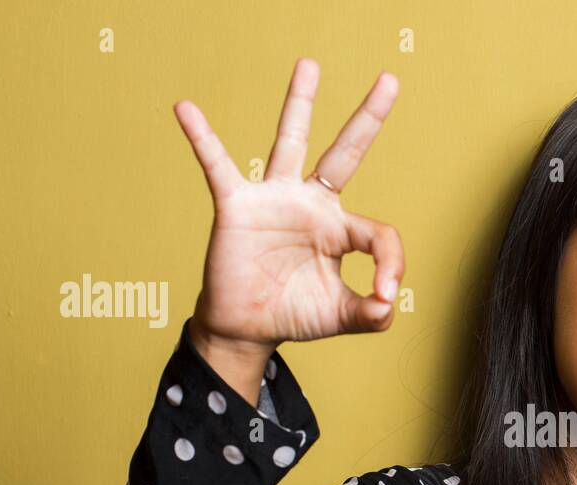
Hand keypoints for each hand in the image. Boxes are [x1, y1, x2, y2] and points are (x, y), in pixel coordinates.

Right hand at [175, 59, 404, 351]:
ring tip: (310, 65)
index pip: (380, 235)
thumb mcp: (340, 317)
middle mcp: (312, 204)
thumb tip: (388, 305)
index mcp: (341, 230)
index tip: (384, 294)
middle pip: (346, 154)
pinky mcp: (237, 205)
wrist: (247, 328)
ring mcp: (275, 200)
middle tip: (390, 81)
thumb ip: (371, 315)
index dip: (390, 264)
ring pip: (292, 142)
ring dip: (300, 103)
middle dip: (367, 118)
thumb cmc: (294, 315)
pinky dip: (202, 138)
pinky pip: (217, 165)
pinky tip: (186, 109)